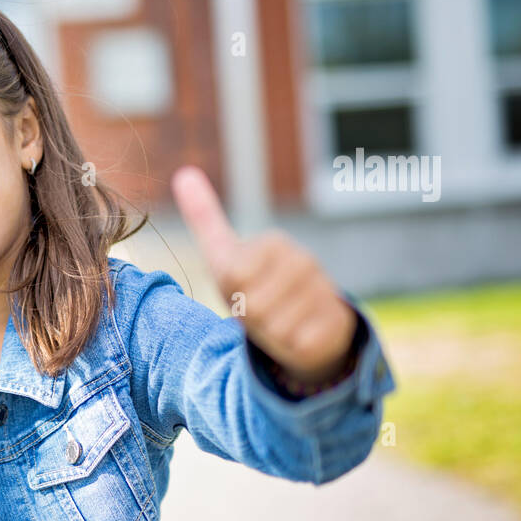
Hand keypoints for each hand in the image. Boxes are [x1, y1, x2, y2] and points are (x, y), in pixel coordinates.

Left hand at [171, 166, 356, 384]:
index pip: (232, 276)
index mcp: (275, 243)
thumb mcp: (225, 257)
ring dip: (271, 334)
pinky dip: (292, 347)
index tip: (244, 290)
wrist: (304, 327)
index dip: (232, 293)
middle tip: (263, 311)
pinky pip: (295, 344)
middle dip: (251, 316)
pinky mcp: (337, 322)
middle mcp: (305, 260)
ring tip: (282, 322)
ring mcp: (324, 290)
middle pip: (251, 304)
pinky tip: (302, 336)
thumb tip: (183, 173)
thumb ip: (205, 218)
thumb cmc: (257, 290)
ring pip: (273, 327)